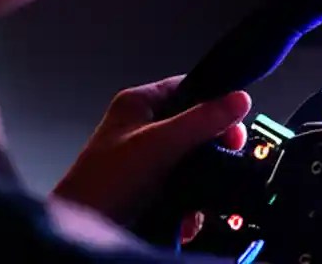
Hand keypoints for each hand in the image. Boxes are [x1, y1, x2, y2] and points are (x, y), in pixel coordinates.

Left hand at [51, 75, 251, 225]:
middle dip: (214, 146)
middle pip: (197, 125)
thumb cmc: (101, 184)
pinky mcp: (153, 188)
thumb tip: (239, 99)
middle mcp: (144, 128)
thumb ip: (200, 120)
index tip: (235, 119)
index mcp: (138, 105)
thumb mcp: (158, 144)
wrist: (82, 234)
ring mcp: (148, 160)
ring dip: (205, 178)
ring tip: (203, 192)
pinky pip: (186, 186)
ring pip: (194, 158)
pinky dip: (193, 202)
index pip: (189, 87)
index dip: (216, 100)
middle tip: (226, 155)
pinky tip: (190, 214)